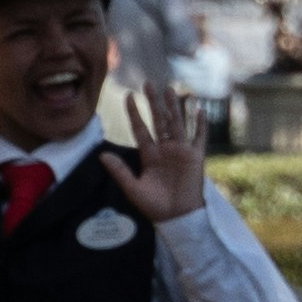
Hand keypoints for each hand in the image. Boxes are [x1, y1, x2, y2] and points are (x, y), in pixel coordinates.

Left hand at [107, 78, 211, 226]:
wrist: (177, 218)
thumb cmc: (155, 206)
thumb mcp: (133, 188)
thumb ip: (119, 171)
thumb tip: (101, 155)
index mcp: (149, 155)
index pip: (141, 129)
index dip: (134, 113)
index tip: (128, 96)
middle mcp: (165, 149)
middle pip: (158, 121)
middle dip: (153, 103)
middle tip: (148, 83)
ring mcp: (181, 152)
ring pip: (176, 123)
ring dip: (173, 107)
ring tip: (169, 89)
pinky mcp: (195, 157)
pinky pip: (199, 137)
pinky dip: (200, 124)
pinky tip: (200, 110)